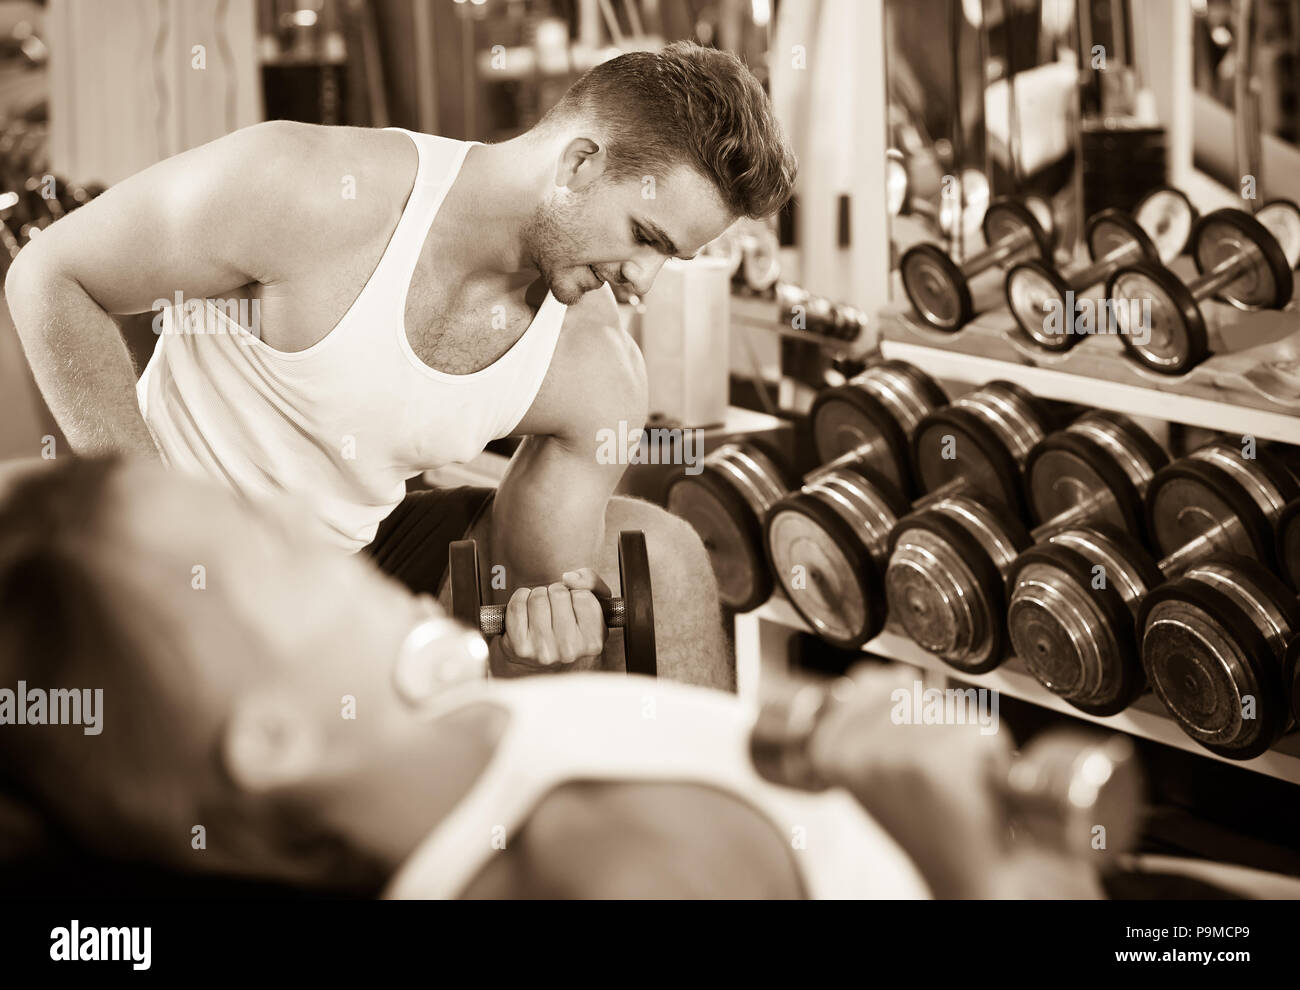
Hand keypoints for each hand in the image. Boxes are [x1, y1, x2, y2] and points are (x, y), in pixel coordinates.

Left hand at [499, 568, 609, 667]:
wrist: (543, 660)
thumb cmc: (569, 626)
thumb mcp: (592, 602)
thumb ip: (591, 581)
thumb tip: (569, 578)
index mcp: (593, 641)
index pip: (583, 596)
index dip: (575, 594)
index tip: (572, 606)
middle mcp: (570, 649)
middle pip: (558, 594)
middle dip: (555, 593)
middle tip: (554, 607)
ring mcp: (544, 650)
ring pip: (537, 598)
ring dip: (538, 596)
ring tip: (541, 610)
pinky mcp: (521, 647)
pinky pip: (517, 606)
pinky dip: (520, 599)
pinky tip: (526, 611)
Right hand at [806, 664, 1102, 898]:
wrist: (961, 870)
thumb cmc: (924, 820)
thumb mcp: (878, 767)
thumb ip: (871, 715)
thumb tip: (894, 674)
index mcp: (832, 753)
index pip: (863, 685)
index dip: (895, 709)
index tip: (905, 749)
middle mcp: (858, 753)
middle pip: (909, 694)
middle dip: (932, 723)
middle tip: (933, 772)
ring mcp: (897, 755)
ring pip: (945, 708)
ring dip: (962, 736)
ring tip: (954, 777)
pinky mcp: (938, 760)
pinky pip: (979, 726)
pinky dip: (991, 749)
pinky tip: (975, 783)